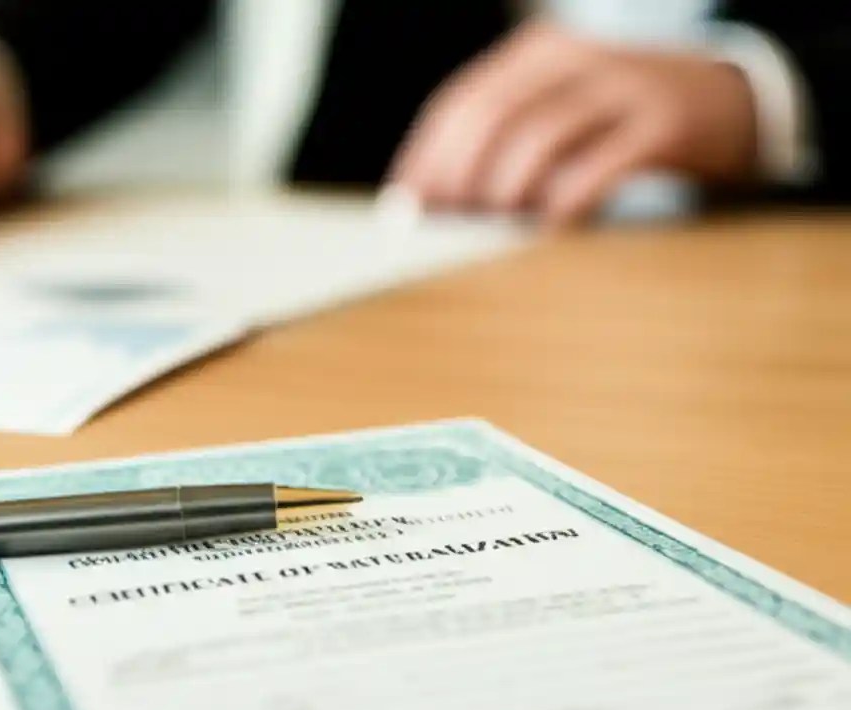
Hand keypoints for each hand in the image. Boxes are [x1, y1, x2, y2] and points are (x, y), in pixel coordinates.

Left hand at [388, 23, 756, 225]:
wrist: (733, 100)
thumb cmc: (621, 119)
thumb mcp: (558, 109)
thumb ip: (502, 141)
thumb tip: (433, 201)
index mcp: (537, 53)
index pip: (461, 101)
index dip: (425, 156)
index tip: (404, 207)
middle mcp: (575, 59)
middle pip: (493, 114)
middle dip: (457, 174)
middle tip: (443, 223)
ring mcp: (622, 87)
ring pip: (541, 136)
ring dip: (505, 188)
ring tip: (493, 226)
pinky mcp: (662, 125)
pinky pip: (601, 165)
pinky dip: (566, 201)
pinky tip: (549, 229)